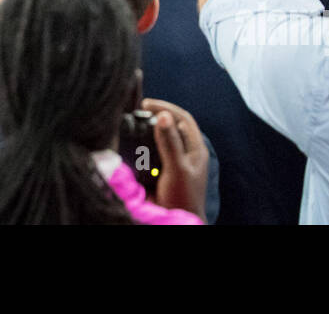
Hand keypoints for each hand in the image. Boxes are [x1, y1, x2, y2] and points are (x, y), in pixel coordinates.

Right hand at [142, 97, 208, 220]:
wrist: (173, 223)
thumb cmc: (182, 199)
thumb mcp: (176, 169)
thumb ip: (170, 143)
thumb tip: (163, 115)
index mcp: (195, 149)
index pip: (183, 119)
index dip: (166, 107)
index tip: (146, 104)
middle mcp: (185, 153)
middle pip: (171, 126)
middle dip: (155, 116)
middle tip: (137, 112)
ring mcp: (173, 162)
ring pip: (161, 138)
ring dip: (148, 130)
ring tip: (133, 124)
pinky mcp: (161, 171)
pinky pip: (151, 152)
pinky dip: (142, 145)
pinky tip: (132, 143)